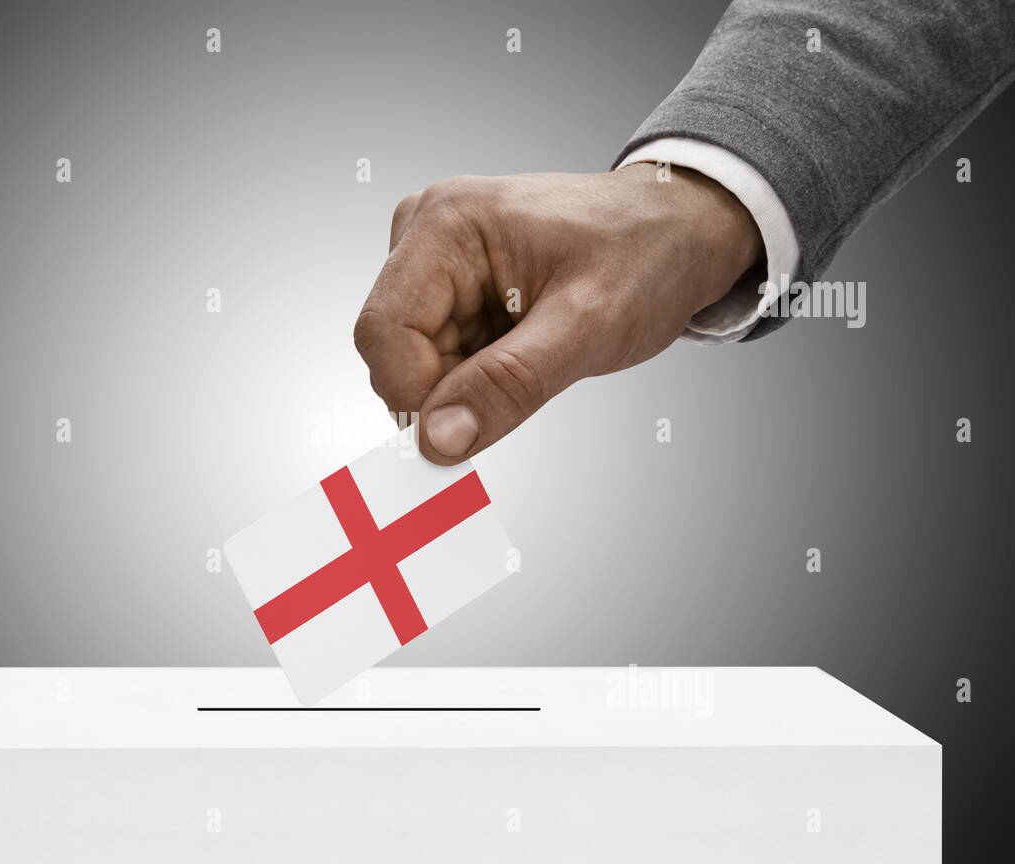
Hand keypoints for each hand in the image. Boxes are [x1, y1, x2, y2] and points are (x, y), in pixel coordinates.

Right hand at [352, 164, 763, 463]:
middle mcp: (425, 233)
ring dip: (466, 384)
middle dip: (447, 389)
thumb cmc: (646, 255)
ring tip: (535, 355)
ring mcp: (434, 260)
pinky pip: (436, 356)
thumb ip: (508, 384)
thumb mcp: (587, 327)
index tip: (466, 430)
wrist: (679, 231)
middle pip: (392, 349)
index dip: (415, 393)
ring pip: (413, 361)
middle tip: (524, 383)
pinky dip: (475, 375)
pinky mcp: (448, 286)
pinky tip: (524, 352)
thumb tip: (438, 439)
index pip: (383, 332)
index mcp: (447, 223)